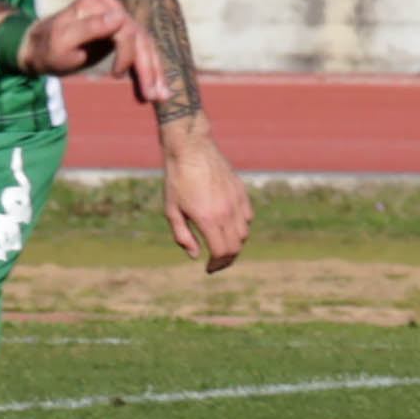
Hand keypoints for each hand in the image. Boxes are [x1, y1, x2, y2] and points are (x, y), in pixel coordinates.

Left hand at [18, 0, 161, 102]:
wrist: (40, 48)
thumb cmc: (48, 47)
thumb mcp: (63, 40)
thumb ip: (90, 28)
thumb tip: (120, 16)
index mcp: (96, 5)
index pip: (124, 29)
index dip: (127, 54)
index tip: (116, 77)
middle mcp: (112, 7)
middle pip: (139, 39)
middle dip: (148, 68)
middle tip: (155, 96)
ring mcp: (120, 19)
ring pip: (145, 46)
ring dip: (155, 72)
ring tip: (161, 96)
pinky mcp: (123, 33)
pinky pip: (142, 51)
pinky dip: (150, 69)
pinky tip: (158, 88)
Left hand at [160, 132, 250, 274]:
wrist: (191, 150)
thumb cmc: (177, 180)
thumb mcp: (171, 210)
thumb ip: (183, 236)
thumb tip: (195, 256)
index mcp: (207, 219)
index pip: (221, 252)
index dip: (217, 265)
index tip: (209, 269)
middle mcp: (226, 212)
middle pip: (235, 247)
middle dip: (226, 259)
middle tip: (216, 263)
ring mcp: (236, 202)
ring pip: (243, 234)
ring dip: (234, 244)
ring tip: (221, 246)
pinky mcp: (242, 193)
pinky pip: (248, 218)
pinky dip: (241, 228)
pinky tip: (229, 227)